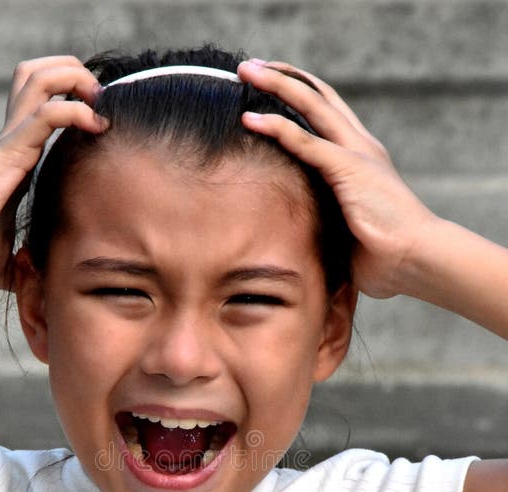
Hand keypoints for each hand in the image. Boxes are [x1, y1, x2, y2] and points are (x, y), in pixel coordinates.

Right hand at [0, 56, 107, 287]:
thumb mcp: (9, 262)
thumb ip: (31, 268)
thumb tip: (50, 292)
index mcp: (16, 158)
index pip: (45, 109)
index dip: (72, 99)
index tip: (102, 119)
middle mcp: (13, 140)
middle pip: (40, 77)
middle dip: (75, 73)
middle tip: (100, 93)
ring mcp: (10, 141)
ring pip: (40, 80)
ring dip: (75, 78)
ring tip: (98, 95)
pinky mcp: (9, 150)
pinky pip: (46, 114)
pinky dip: (75, 110)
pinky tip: (96, 123)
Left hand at [237, 59, 436, 298]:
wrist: (415, 258)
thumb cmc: (384, 255)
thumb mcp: (347, 233)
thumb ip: (325, 225)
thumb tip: (299, 249)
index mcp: (361, 158)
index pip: (327, 112)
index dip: (299, 93)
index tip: (266, 87)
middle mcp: (360, 146)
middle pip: (318, 96)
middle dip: (282, 76)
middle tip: (249, 66)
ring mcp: (356, 153)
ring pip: (311, 103)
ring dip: (275, 84)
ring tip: (244, 71)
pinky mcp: (348, 168)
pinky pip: (305, 141)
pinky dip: (277, 128)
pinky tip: (250, 119)